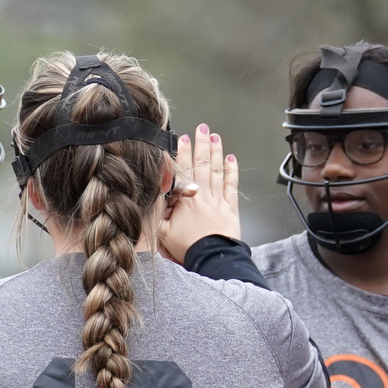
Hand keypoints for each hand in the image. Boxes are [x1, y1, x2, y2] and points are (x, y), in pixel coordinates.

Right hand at [160, 123, 240, 262]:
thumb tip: (155, 192)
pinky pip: (232, 185)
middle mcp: (203, 195)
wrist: (212, 259)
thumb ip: (156, 210)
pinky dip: (232, 171)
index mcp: (185, 199)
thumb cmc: (187, 247)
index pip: (183, 170)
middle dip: (201, 144)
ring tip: (216, 137)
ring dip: (216, 152)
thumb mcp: (162, 231)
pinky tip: (231, 159)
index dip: (183, 153)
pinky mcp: (231, 208)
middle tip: (202, 129)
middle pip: (202, 164)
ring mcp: (218, 200)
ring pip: (217, 170)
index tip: (183, 138)